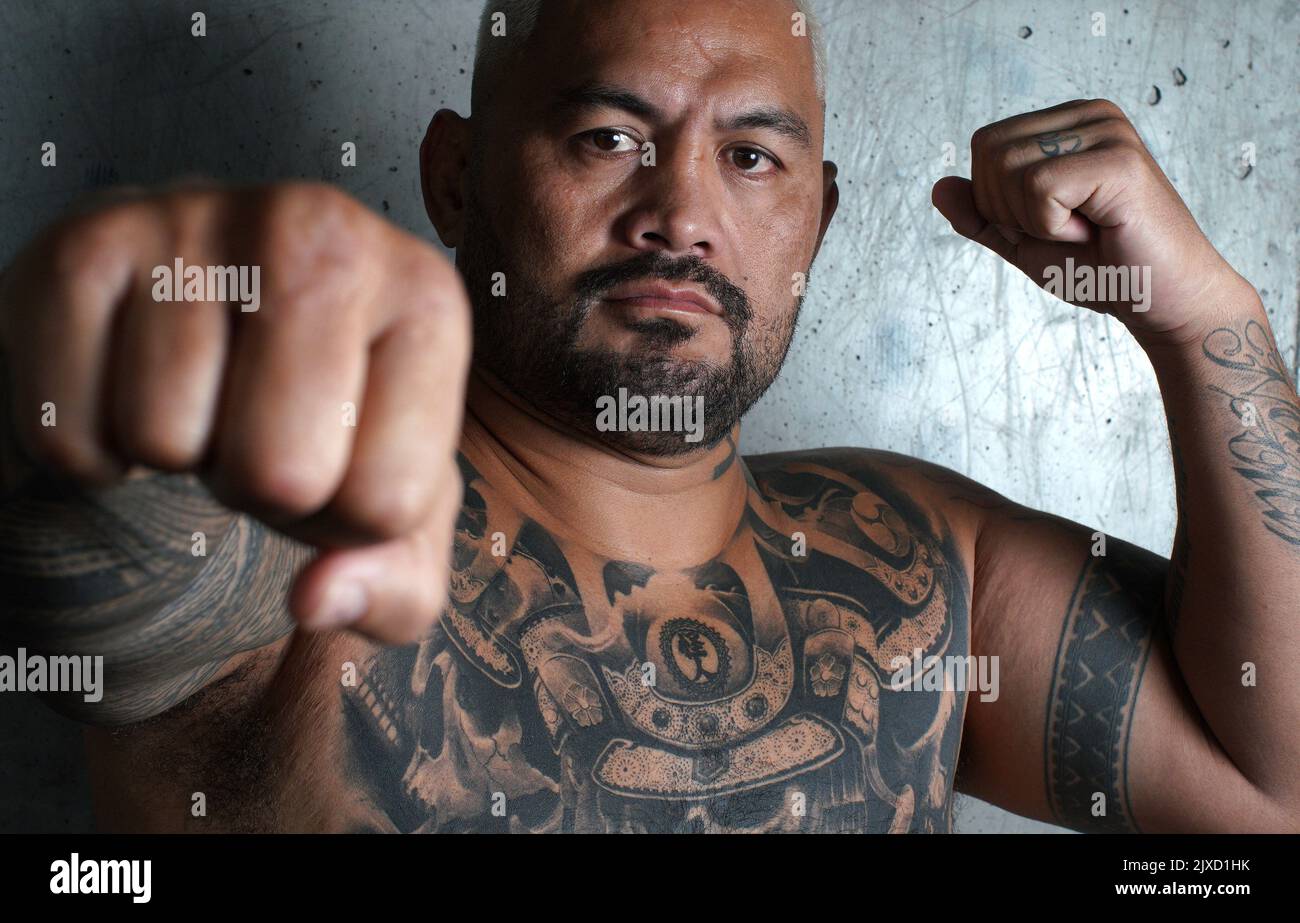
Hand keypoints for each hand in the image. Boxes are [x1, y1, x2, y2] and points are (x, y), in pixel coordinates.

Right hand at [0, 181, 471, 642]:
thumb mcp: (395, 515)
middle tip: (256, 435)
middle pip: (280, 470)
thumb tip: (317, 600)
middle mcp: (323, 233)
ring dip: (173, 455)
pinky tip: (126, 386)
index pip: (386, 500)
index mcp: (428, 299)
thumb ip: (395, 587)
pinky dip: (88, 444)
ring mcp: (199, 217)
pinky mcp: (85, 241)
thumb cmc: (325, 422)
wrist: (215, 326)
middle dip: (260, 491)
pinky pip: (66, 424)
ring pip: (167, 439)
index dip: (344, 523)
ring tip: (201, 398)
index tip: (335, 462)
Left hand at [932, 98, 1249, 344]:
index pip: (985, 146)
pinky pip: (1038, 188)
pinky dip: (1052, 227)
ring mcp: (1107, 132)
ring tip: (1084, 229)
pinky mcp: (1119, 160)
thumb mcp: (1025, 241)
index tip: (1054, 222)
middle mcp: (1089, 115)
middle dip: (1011, 211)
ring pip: (1008, 170)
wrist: (1160, 302)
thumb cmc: (1101, 270)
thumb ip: (983, 215)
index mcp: (1069, 123)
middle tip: (1069, 229)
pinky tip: (1094, 231)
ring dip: (1035, 221)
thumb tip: (938, 187)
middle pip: (989, 153)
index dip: (999, 200)